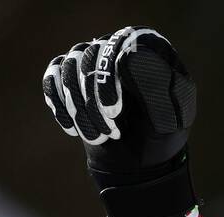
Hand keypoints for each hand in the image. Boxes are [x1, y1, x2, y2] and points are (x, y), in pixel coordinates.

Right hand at [42, 26, 197, 216]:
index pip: (120, 45)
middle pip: (89, 56)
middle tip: (112, 133)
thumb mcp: (170, 118)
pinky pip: (53, 76)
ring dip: (79, 108)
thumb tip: (128, 54)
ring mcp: (94, 60)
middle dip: (94, 101)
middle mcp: (119, 47)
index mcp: (150, 49)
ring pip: (69, 67)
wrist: (141, 163)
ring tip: (100, 138)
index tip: (114, 112)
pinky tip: (73, 129)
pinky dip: (59, 104)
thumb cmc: (162, 137)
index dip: (110, 79)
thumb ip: (155, 87)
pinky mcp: (73, 76)